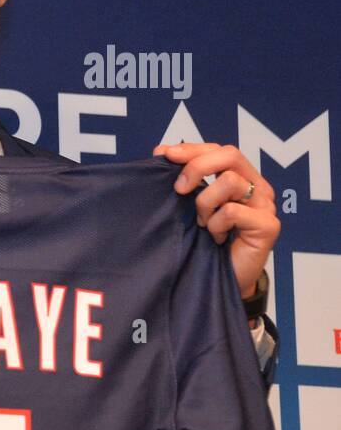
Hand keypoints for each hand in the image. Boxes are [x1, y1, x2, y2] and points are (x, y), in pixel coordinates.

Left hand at [153, 142, 280, 298]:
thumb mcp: (192, 206)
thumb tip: (161, 151)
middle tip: (179, 189)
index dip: (192, 149)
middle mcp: (257, 186)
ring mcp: (265, 205)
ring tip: (204, 224)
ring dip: (205, 204)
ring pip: (229, 181)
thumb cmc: (205, 242)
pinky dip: (216, 225)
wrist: (221, 280)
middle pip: (230, 155)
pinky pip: (232, 211)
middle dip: (197, 167)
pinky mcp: (268, 225)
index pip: (219, 150)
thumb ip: (184, 180)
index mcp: (241, 177)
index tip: (164, 154)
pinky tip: (217, 238)